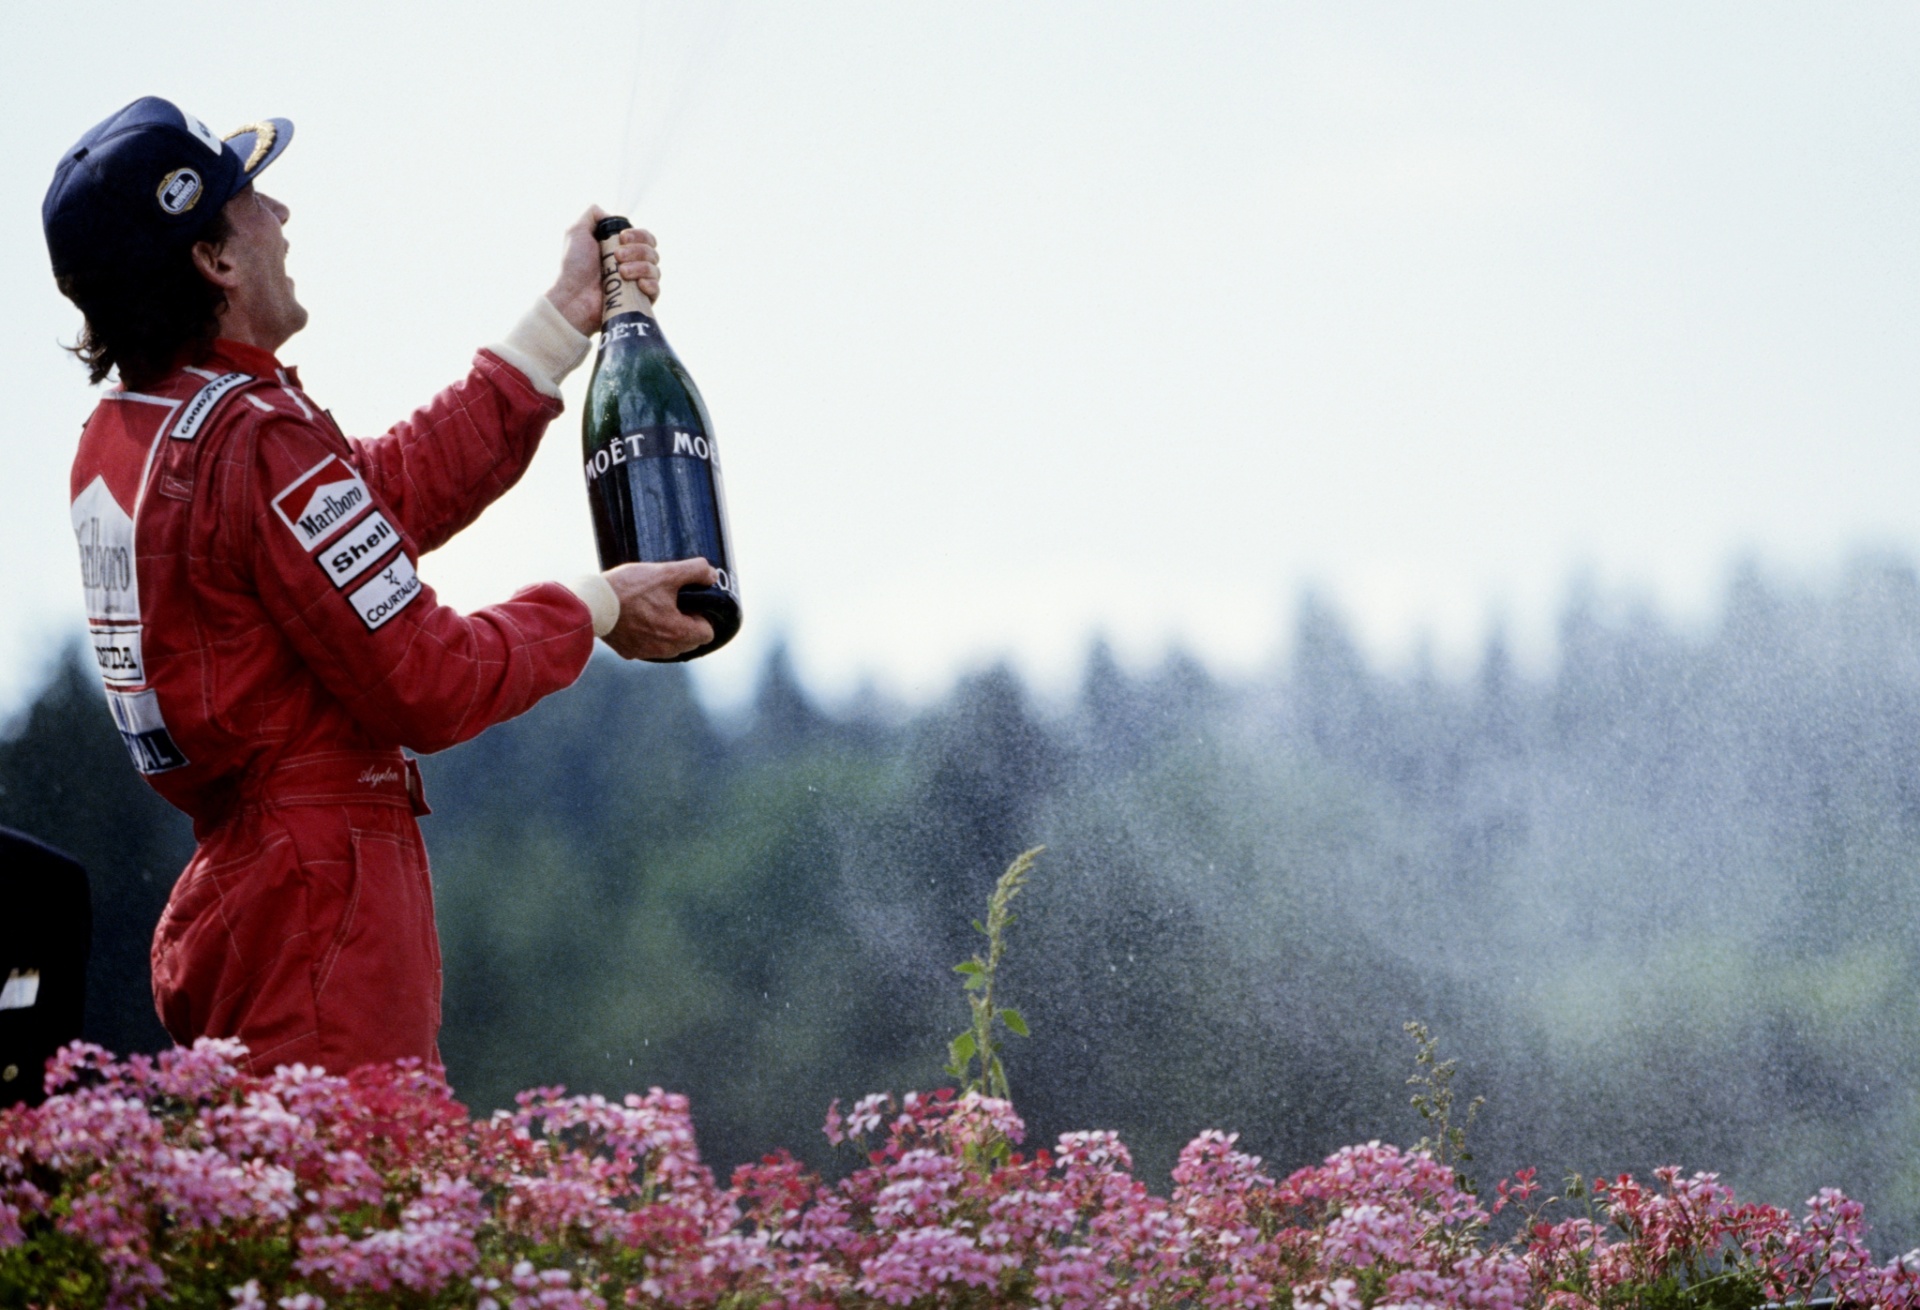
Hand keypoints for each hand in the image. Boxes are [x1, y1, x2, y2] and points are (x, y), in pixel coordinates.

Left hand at [545, 206, 661, 335]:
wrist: (572, 296)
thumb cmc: (572, 266)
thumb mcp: (576, 231)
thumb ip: (592, 214)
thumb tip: (610, 214)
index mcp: (621, 248)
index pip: (645, 237)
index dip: (639, 235)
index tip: (623, 238)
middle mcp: (631, 264)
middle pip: (653, 251)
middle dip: (638, 250)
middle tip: (617, 256)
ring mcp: (636, 283)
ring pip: (655, 268)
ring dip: (641, 267)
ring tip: (621, 272)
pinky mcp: (639, 301)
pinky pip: (657, 289)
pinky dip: (650, 283)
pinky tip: (638, 284)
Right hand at [600, 558, 716, 659]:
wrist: (591, 603)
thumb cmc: (629, 588)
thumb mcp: (666, 573)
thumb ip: (694, 571)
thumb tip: (712, 575)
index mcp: (678, 633)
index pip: (707, 633)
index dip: (702, 615)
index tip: (688, 602)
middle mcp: (664, 650)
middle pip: (689, 641)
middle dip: (685, 623)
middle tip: (671, 602)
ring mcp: (644, 653)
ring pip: (669, 646)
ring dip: (667, 630)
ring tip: (653, 608)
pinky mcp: (628, 652)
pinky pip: (647, 646)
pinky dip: (647, 635)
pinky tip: (636, 617)